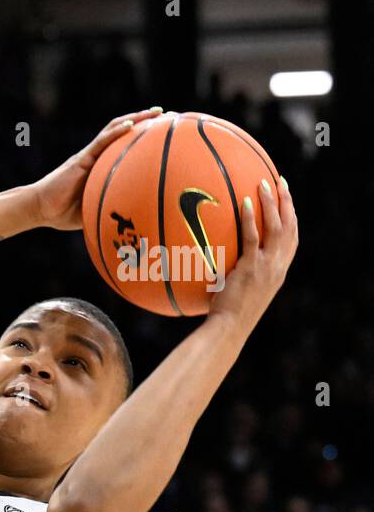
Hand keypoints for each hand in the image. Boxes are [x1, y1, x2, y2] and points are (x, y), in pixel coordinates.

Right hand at [31, 108, 164, 229]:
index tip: (164, 132)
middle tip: (168, 115)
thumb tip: (136, 220)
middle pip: (124, 131)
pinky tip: (130, 125)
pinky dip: (116, 132)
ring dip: (136, 118)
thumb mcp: (95, 210)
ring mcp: (89, 155)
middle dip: (146, 121)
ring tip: (155, 112)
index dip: (144, 137)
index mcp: (100, 166)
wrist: (41, 208)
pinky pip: (101, 142)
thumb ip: (111, 208)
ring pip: (115, 130)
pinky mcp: (82, 158)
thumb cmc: (63, 213)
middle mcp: (97, 156)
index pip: (125, 146)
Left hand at [207, 176, 297, 326]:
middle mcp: (278, 266)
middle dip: (287, 203)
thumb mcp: (240, 290)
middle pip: (290, 227)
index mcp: (279, 270)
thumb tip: (219, 260)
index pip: (292, 239)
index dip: (291, 217)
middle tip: (281, 182)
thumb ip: (239, 272)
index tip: (287, 200)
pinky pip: (253, 237)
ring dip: (272, 203)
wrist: (229, 328)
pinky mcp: (252, 268)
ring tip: (265, 183)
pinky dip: (250, 218)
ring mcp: (268, 267)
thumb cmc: (228, 314)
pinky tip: (245, 202)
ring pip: (277, 228)